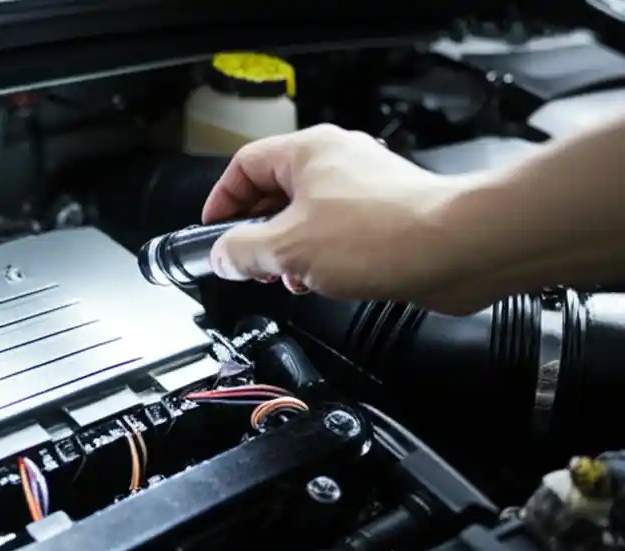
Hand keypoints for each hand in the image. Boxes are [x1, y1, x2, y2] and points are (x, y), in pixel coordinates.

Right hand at [204, 124, 485, 313]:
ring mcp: (363, 186)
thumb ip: (242, 252)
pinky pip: (336, 232)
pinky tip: (323, 280)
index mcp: (307, 152)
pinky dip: (320, 255)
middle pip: (273, 193)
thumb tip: (222, 257)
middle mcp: (336, 161)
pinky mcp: (385, 213)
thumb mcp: (287, 249)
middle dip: (256, 233)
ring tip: (289, 276)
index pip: (243, 167)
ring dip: (289, 250)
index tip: (212, 233)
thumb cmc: (382, 235)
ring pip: (305, 215)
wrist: (455, 249)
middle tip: (247, 262)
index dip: (220, 202)